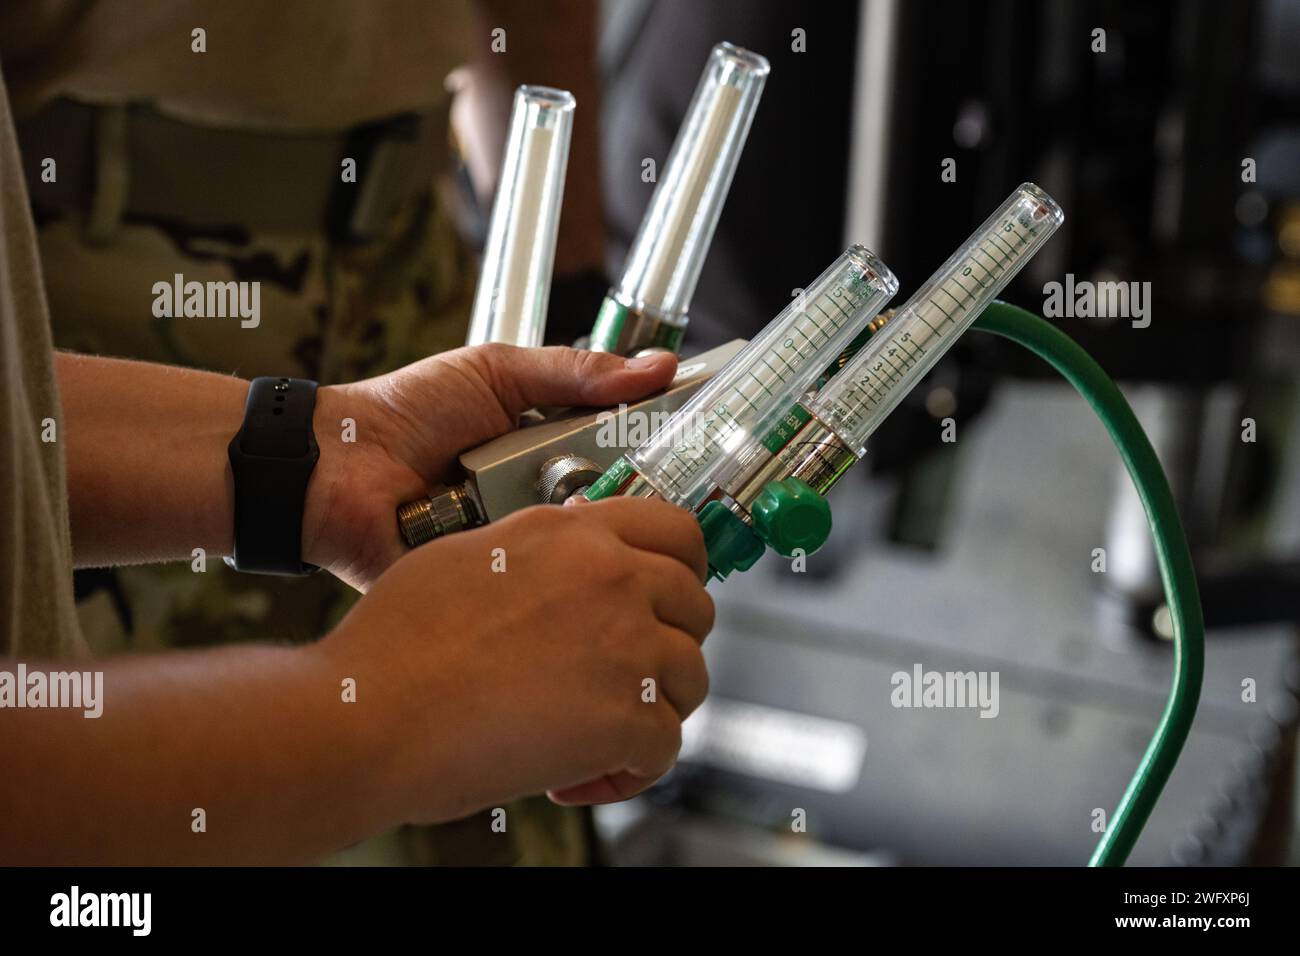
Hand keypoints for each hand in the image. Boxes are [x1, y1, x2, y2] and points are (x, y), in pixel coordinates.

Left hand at [302, 344, 676, 590]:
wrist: (330, 465)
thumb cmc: (401, 412)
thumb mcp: (496, 372)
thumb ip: (575, 373)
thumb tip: (655, 367)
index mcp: (547, 451)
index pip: (624, 456)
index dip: (662, 456)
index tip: (706, 451)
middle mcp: (539, 500)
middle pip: (613, 506)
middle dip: (637, 500)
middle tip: (668, 494)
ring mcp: (518, 543)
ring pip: (582, 547)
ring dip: (592, 530)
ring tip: (601, 515)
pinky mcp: (493, 582)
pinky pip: (535, 582)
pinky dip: (547, 570)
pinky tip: (563, 559)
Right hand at [315, 495, 713, 821]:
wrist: (369, 716)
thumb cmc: (396, 644)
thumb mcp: (468, 555)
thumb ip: (537, 549)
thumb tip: (567, 553)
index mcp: (573, 533)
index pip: (677, 531)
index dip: (683, 567)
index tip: (671, 593)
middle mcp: (611, 578)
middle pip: (696, 606)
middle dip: (667, 644)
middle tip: (624, 674)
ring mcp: (625, 646)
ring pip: (689, 678)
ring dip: (652, 708)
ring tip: (596, 731)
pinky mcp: (624, 717)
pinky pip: (665, 746)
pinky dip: (630, 770)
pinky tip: (579, 776)